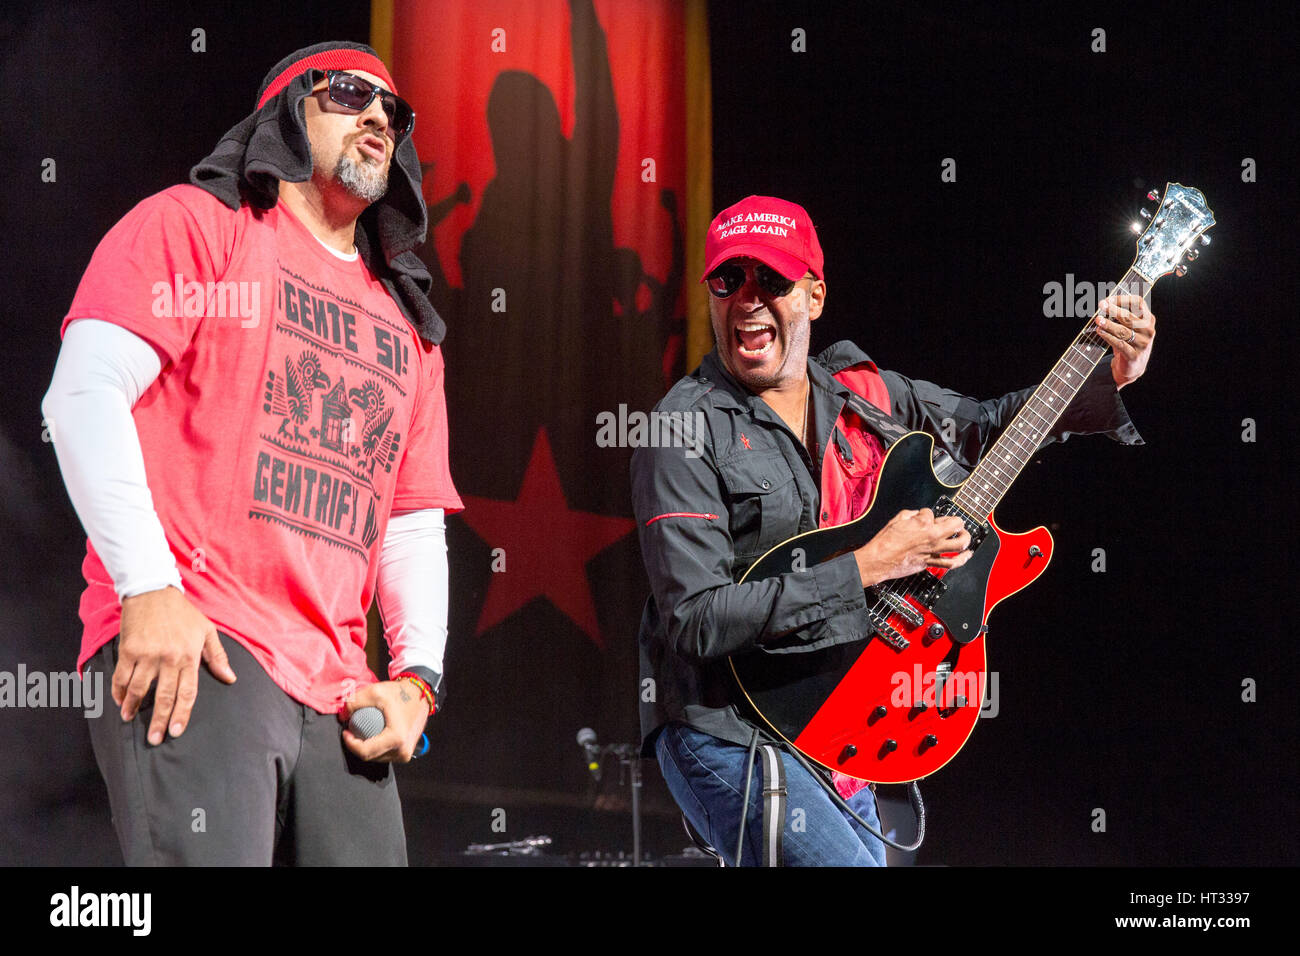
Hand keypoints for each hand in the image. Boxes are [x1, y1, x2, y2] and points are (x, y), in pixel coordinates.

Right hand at [115, 585, 235, 744]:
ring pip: (139, 689)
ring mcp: (148, 654)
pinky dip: (119, 691)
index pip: (187, 693)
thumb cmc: (182, 612)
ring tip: (130, 718)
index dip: (181, 714)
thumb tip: (230, 678)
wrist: (153, 590)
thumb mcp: (207, 630)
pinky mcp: (129, 649)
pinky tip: (119, 700)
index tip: (176, 732)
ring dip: (133, 707)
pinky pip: (122, 676)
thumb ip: (218, 656)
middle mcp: (169, 658)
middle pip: (164, 696)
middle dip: (159, 721)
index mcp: (189, 656)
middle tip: (154, 739)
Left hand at [340, 679, 430, 762]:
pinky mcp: (406, 754)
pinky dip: (377, 746)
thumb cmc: (400, 693)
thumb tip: (343, 716)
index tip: (346, 732)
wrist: (420, 694)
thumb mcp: (375, 692)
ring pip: (377, 757)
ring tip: (364, 730)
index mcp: (397, 739)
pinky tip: (375, 733)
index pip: (365, 752)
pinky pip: (385, 754)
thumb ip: (354, 703)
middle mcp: (403, 751)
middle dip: (357, 744)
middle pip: (370, 756)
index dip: (350, 744)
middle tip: (354, 729)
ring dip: (367, 746)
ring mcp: (405, 754)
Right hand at [854, 508, 971, 586]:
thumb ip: (911, 515)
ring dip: (965, 537)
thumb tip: (918, 515)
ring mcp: (933, 551)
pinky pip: (951, 563)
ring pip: (959, 544)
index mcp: (923, 523)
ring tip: (964, 535)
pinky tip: (967, 555)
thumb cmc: (885, 542)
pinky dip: (962, 559)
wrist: (879, 560)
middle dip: (956, 521)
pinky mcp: (930, 562)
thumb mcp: (897, 520)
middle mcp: (932, 537)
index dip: (926, 513)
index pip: (931, 512)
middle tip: (954, 522)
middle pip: (955, 524)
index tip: (920, 516)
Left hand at [1095, 294, 1155, 388]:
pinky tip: (1100, 331)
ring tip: (1098, 320)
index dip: (1123, 299)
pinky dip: (1108, 337)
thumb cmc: (1129, 343)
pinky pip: (1119, 344)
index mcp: (1149, 319)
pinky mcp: (1134, 355)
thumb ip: (1121, 316)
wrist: (1133, 368)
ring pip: (1123, 331)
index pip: (1138, 303)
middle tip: (1101, 306)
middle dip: (1113, 310)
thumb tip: (1104, 304)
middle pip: (1130, 316)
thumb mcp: (1129, 328)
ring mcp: (1142, 344)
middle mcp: (1148, 330)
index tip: (1109, 299)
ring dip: (1109, 324)